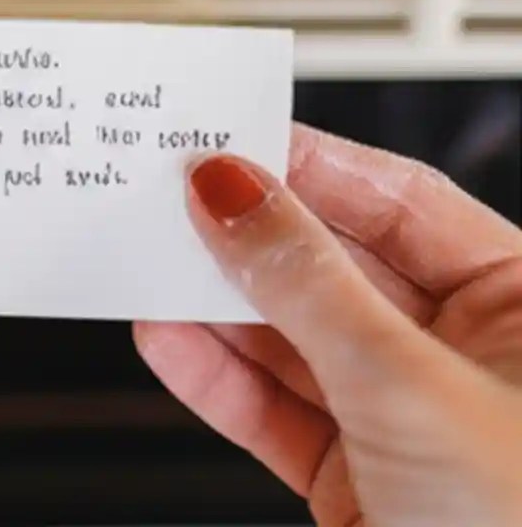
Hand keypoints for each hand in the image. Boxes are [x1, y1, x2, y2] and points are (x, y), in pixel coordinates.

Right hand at [135, 124, 521, 525]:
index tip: (231, 139)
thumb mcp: (408, 384)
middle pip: (334, 265)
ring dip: (216, 305)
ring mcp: (402, 415)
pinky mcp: (352, 475)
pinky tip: (167, 339)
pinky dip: (214, 378)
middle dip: (251, 237)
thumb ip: (307, 285)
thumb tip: (235, 197)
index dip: (311, 165)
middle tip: (171, 196)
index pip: (402, 201)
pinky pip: (271, 408)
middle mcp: (466, 353)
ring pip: (292, 337)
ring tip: (149, 260)